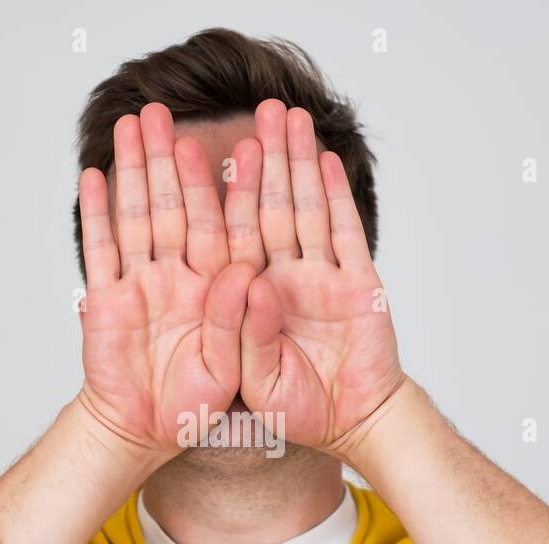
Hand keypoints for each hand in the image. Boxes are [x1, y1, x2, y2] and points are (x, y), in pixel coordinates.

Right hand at [76, 103, 257, 457]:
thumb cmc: (195, 404)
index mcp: (218, 289)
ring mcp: (140, 284)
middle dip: (170, 160)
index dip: (232, 187)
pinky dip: (97, 216)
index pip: (226, 227)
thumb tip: (248, 276)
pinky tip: (95, 177)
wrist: (147, 432)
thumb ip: (240, 322)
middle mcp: (179, 277)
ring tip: (130, 125)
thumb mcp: (233, 369)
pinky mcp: (105, 301)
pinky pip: (102, 251)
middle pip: (175, 207)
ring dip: (133, 171)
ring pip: (137, 217)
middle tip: (166, 112)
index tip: (243, 144)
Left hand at [228, 99, 404, 454]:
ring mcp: (321, 278)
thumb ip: (244, 333)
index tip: (190, 149)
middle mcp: (281, 280)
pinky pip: (345, 233)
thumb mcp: (254, 381)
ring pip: (304, 209)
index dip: (210, 193)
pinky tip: (325, 160)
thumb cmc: (298, 410)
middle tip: (250, 111)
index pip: (224, 236)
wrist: (352, 428)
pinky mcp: (359, 285)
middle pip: (265, 209)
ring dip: (297, 163)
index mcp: (245, 301)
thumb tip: (249, 283)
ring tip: (288, 117)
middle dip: (260, 160)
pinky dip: (336, 197)